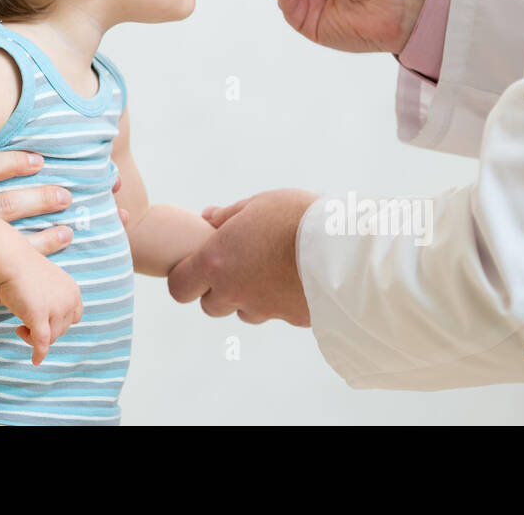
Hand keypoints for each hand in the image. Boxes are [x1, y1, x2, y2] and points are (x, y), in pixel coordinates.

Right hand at [0, 257, 83, 364]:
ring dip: (35, 337)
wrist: (11, 260)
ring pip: (52, 338)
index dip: (61, 322)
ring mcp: (56, 309)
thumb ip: (53, 296)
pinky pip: (42, 343)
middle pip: (62, 329)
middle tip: (25, 325)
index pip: (75, 316)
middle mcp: (69, 300)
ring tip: (20, 328)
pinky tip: (35, 360)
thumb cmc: (23, 267)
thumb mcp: (46, 281)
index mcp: (72, 290)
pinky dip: (39, 353)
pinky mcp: (40, 318)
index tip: (46, 321)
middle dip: (45, 330)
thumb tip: (49, 312)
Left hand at [167, 189, 317, 325]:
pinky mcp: (291, 319)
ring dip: (249, 297)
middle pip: (211, 305)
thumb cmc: (296, 217)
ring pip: (244, 311)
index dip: (185, 278)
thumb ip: (228, 216)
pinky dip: (280, 301)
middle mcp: (234, 291)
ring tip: (270, 270)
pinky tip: (296, 279)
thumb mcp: (258, 204)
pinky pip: (277, 313)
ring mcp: (263, 309)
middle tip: (238, 264)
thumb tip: (208, 218)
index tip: (198, 265)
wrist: (343, 246)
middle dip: (218, 289)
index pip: (179, 287)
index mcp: (216, 262)